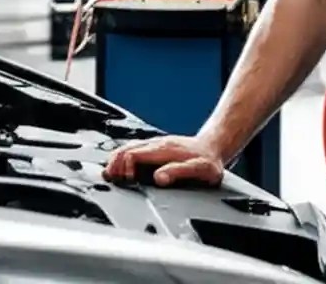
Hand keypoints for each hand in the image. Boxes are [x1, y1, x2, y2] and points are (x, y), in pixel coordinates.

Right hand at [102, 135, 224, 187]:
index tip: (127, 181)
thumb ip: (178, 172)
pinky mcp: (155, 146)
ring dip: (115, 160)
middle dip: (114, 164)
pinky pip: (132, 149)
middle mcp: (156, 144)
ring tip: (110, 174)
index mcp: (163, 150)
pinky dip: (122, 157)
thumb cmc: (209, 161)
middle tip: (111, 179)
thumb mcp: (200, 170)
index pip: (132, 154)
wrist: (214, 147)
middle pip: (124, 149)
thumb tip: (158, 179)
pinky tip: (121, 167)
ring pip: (126, 147)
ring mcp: (154, 144)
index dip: (124, 168)